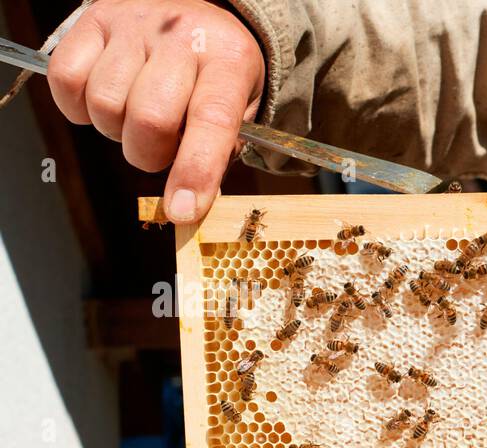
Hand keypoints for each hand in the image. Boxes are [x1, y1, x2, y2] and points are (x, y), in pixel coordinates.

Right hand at [47, 0, 263, 222]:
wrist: (200, 17)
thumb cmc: (217, 75)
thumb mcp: (239, 110)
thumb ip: (217, 155)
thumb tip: (186, 205)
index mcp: (228, 61)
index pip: (211, 121)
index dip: (193, 171)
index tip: (181, 210)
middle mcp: (181, 36)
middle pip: (149, 119)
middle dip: (150, 154)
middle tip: (161, 145)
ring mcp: (135, 23)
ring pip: (105, 104)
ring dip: (117, 130)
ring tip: (137, 115)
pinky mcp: (95, 19)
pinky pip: (67, 79)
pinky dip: (80, 106)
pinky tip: (108, 101)